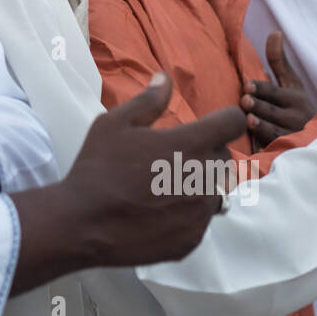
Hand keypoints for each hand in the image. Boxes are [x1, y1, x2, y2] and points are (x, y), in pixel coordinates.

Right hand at [9, 74, 244, 292]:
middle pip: (224, 157)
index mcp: (190, 144)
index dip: (222, 120)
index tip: (208, 125)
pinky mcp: (193, 238)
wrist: (83, 223)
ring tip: (165, 188)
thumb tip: (165, 77)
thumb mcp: (115, 123)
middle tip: (171, 159)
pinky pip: (201, 220)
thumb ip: (148, 100)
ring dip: (199, 185)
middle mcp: (205, 177)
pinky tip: (158, 213)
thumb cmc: (98, 168)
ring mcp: (201, 212)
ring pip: (216, 190)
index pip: (233, 122)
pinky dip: (186, 214)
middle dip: (205, 153)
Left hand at [241, 31, 316, 145]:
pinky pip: (274, 150)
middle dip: (259, 106)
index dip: (261, 89)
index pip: (275, 93)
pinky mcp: (286, 152)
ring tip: (249, 120)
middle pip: (273, 112)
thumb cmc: (294, 104)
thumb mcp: (290, 83)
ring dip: (261, 127)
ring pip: (274, 132)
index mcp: (295, 98)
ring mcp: (292, 136)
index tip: (247, 86)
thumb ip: (279, 60)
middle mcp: (296, 117)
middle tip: (245, 100)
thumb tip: (274, 32)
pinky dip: (265, 148)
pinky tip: (253, 147)